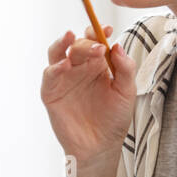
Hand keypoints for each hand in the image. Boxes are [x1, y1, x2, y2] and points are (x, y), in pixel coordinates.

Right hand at [40, 22, 136, 170]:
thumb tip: (117, 46)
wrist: (100, 146)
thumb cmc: (114, 120)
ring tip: (71, 36)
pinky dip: (55, 67)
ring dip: (62, 43)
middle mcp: (79, 68)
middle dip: (86, 41)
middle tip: (98, 47)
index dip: (98, 32)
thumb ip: (125, 69)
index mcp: (97, 65)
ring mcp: (64, 79)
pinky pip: (49, 75)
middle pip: (77, 44)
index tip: (107, 29)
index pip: (95, 41)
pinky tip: (65, 64)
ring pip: (57, 53)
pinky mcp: (51, 93)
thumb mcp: (127, 92)